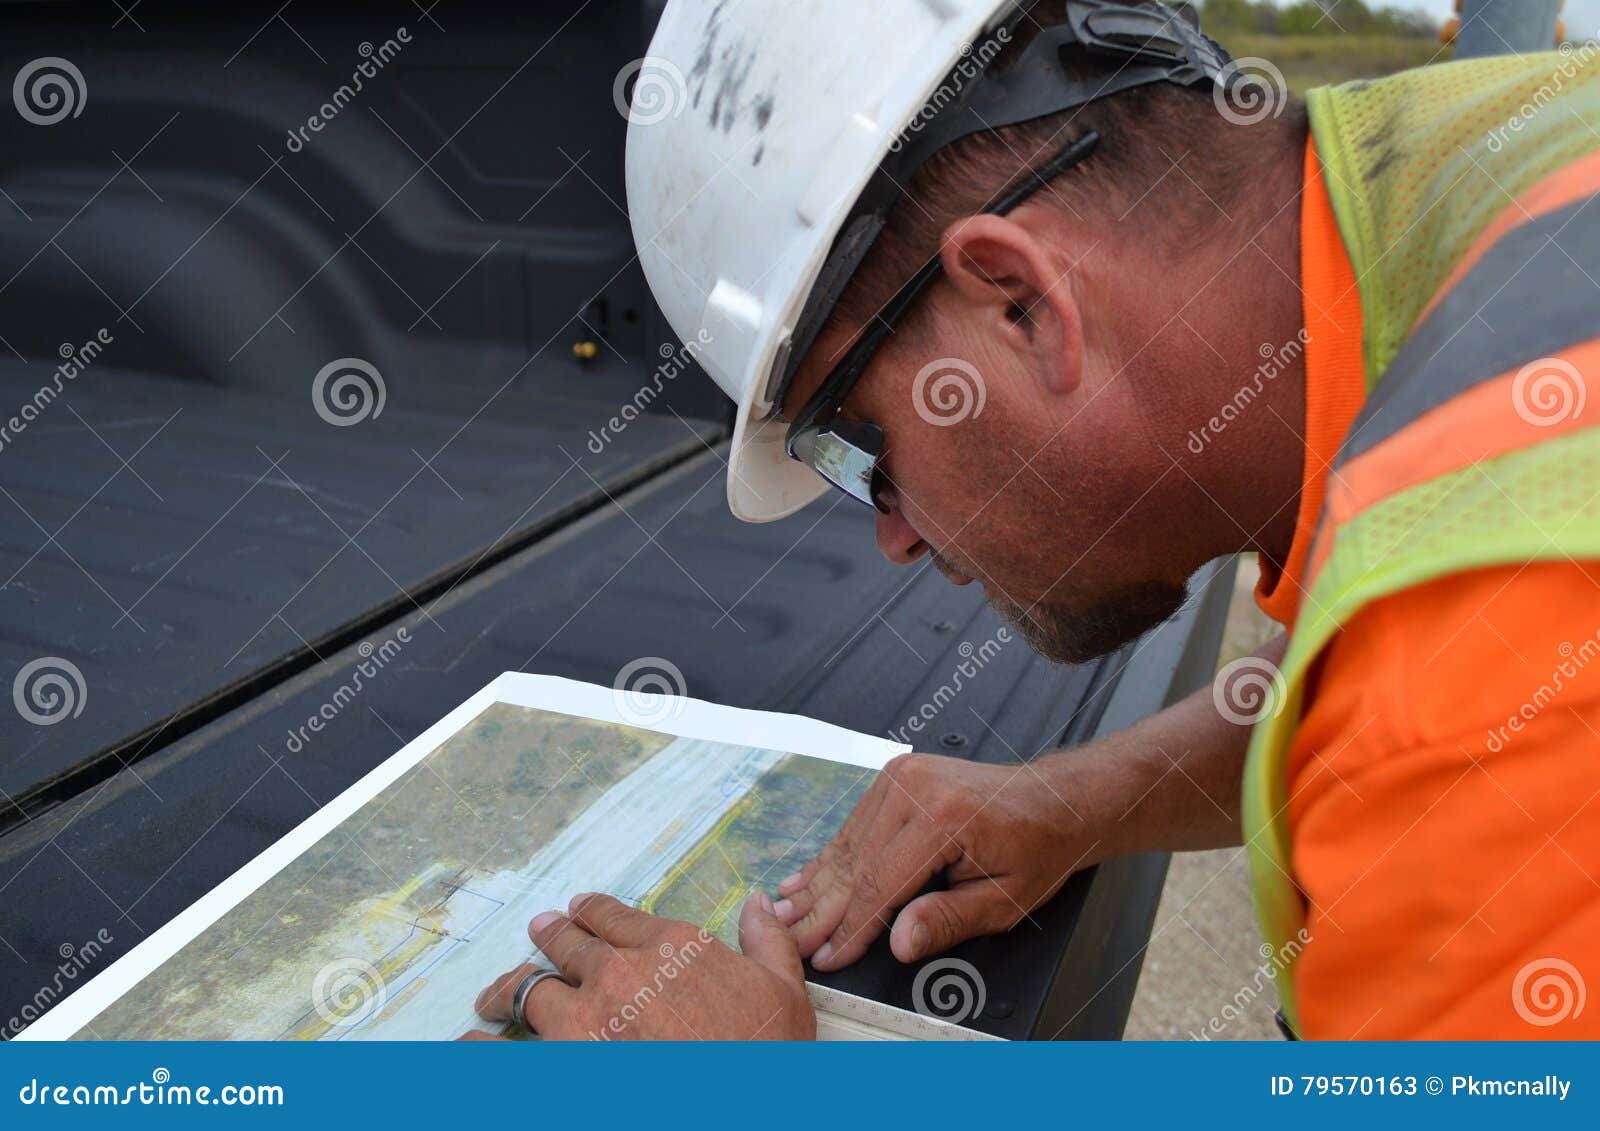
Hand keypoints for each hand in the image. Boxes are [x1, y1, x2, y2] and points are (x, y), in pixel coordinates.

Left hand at [466, 891, 814, 1040]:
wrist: (748, 1107)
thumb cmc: (768, 1055)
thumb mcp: (783, 990)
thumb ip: (765, 940)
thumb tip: (758, 903)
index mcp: (670, 948)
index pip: (615, 918)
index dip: (593, 912)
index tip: (580, 911)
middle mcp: (619, 975)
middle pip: (568, 944)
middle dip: (551, 935)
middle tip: (539, 930)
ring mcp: (584, 1024)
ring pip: (533, 990)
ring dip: (513, 986)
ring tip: (497, 991)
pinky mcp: (563, 1069)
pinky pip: (507, 1057)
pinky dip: (478, 1051)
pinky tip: (463, 1046)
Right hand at [776, 752, 1091, 970]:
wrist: (1055, 799)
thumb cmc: (1038, 846)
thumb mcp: (1004, 900)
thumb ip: (949, 920)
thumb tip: (900, 942)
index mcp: (944, 817)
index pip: (880, 885)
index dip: (850, 929)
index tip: (827, 958)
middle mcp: (916, 788)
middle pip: (855, 863)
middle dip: (821, 910)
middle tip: (791, 941)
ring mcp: (902, 777)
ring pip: (847, 843)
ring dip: (816, 884)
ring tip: (784, 913)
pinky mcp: (897, 777)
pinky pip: (856, 824)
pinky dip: (831, 856)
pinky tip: (805, 877)